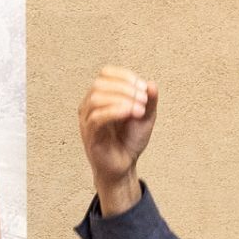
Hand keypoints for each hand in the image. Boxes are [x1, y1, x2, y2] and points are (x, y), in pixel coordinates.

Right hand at [78, 66, 157, 214]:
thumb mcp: (146, 117)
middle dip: (125, 88)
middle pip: (100, 83)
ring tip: (139, 110)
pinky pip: (97, 118)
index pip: (106, 73)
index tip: (143, 88)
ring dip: (121, 99)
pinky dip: (115, 111)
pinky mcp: (89, 135)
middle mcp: (90, 105)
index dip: (125, 76)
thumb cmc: (130, 140)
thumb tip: (151, 84)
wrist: (124, 166)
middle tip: (143, 100)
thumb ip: (150, 101)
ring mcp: (87, 120)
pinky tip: (130, 113)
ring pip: (96, 98)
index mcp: (102, 96)